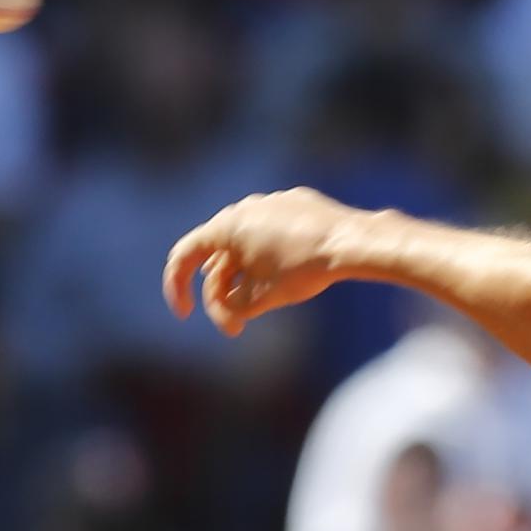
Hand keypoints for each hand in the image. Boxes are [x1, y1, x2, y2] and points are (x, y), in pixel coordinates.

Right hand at [163, 187, 369, 335]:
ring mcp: (271, 203)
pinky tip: (293, 274)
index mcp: (226, 226)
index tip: (184, 313)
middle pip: (220, 257)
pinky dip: (272, 259)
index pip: (185, 255)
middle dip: (223, 294)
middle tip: (236, 326)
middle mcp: (243, 209)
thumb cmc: (305, 268)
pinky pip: (275, 234)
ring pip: (247, 246)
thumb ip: (233, 307)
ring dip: (246, 277)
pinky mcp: (298, 205)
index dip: (177, 287)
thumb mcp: (262, 298)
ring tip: (261, 302)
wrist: (354, 242)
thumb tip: (227, 310)